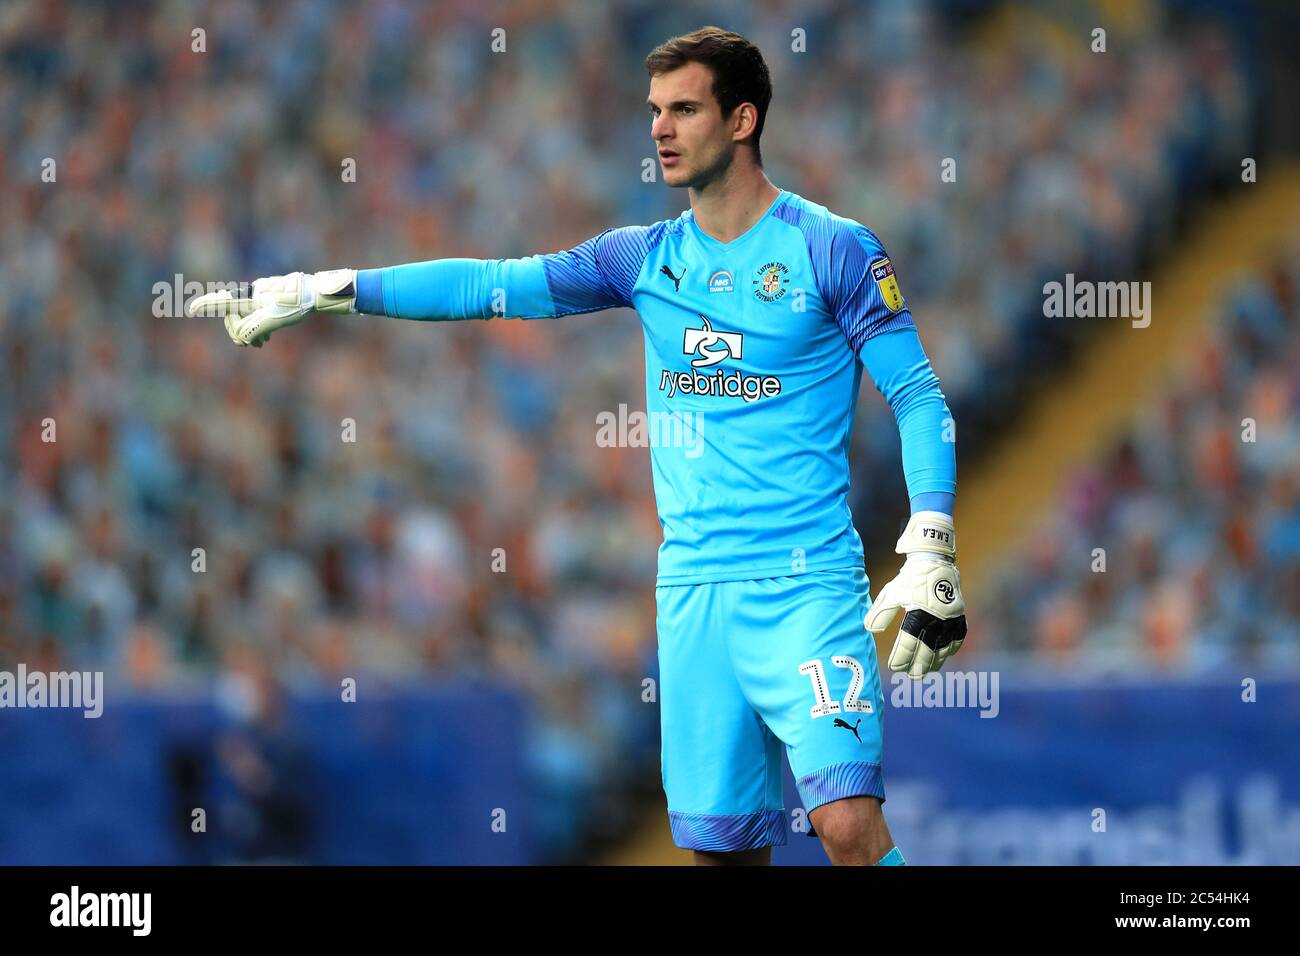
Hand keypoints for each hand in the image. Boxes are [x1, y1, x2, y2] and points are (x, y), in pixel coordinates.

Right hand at [187, 269, 355, 346]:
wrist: (315, 294)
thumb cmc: (293, 305)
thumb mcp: (270, 321)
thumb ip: (250, 330)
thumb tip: (241, 337)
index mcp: (248, 297)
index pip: (222, 302)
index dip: (206, 305)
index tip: (191, 308)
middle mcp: (251, 294)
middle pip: (234, 314)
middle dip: (238, 331)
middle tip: (249, 344)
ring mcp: (261, 296)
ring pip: (247, 316)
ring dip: (250, 331)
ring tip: (261, 343)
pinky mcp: (271, 300)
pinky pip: (257, 315)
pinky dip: (258, 327)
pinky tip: (266, 338)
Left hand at [864, 511, 966, 677]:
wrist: (934, 560)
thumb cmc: (910, 577)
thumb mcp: (891, 592)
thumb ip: (881, 612)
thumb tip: (869, 630)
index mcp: (918, 612)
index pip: (909, 642)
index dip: (902, 656)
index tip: (894, 667)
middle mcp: (937, 618)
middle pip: (928, 649)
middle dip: (919, 664)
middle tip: (911, 676)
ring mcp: (951, 617)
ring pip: (944, 646)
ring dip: (935, 660)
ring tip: (926, 671)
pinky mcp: (959, 614)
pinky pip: (958, 637)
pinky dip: (951, 648)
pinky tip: (945, 656)